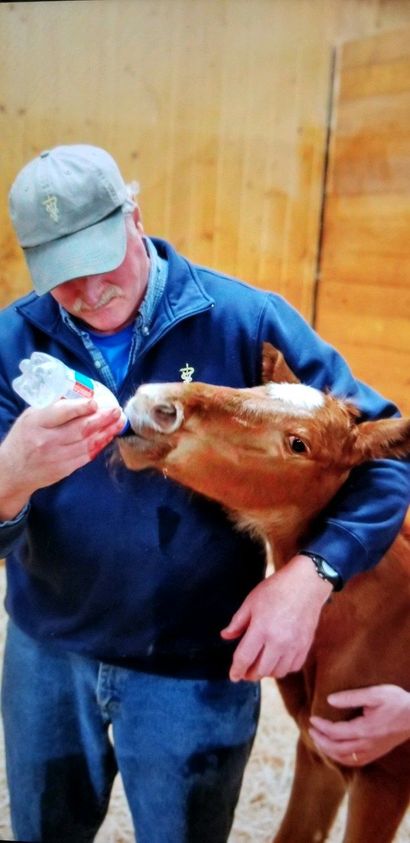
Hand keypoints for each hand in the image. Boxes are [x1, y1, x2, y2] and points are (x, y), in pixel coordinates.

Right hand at [0, 399, 123, 518]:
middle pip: (80, 429)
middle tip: (116, 410)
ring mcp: (56, 457)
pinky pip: (87, 456)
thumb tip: (79, 394)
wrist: (12, 471)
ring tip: (119, 422)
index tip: (96, 402)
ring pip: (88, 443)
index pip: (61, 413)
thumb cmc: (23, 438)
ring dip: (107, 432)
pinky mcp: (64, 469)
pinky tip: (109, 436)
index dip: (81, 408)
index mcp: (36, 422)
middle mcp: (46, 440)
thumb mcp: (30, 417)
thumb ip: (52, 407)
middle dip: (102, 419)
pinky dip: (100, 445)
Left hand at [221, 554, 331, 680]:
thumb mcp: (251, 602)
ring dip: (267, 672)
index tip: (233, 677)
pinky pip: (293, 667)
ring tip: (261, 665)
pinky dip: (283, 668)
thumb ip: (237, 622)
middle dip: (250, 674)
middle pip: (261, 670)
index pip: (244, 658)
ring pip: (278, 672)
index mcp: (261, 629)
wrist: (306, 583)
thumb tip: (225, 636)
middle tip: (245, 672)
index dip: (236, 670)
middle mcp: (278, 641)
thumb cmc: (276, 589)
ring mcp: (294, 645)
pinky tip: (278, 660)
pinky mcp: (306, 645)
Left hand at [309, 685, 409, 765]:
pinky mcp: (377, 753)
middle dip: (321, 740)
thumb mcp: (374, 693)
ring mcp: (373, 751)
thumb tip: (330, 700)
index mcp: (364, 729)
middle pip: (337, 749)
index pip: (335, 732)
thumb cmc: (396, 701)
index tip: (312, 718)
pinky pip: (356, 761)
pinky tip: (337, 752)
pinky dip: (342, 758)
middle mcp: (367, 744)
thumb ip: (351, 697)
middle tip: (311, 730)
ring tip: (319, 741)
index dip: (321, 726)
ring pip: (345, 758)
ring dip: (329, 751)